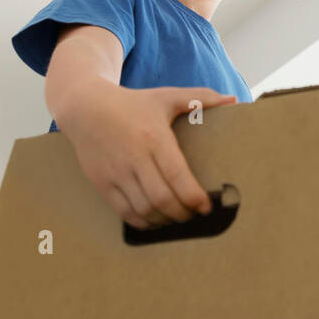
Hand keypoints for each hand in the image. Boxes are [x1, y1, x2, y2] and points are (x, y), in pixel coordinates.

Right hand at [59, 80, 237, 228]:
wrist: (86, 108)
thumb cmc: (132, 103)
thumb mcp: (166, 96)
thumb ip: (200, 98)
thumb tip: (233, 100)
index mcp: (153, 138)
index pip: (177, 176)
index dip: (194, 198)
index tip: (207, 206)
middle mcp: (134, 158)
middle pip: (162, 199)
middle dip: (183, 213)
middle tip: (195, 215)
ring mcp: (116, 173)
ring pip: (144, 209)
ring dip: (164, 220)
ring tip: (178, 218)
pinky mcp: (102, 183)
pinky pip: (124, 212)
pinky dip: (143, 222)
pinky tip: (155, 220)